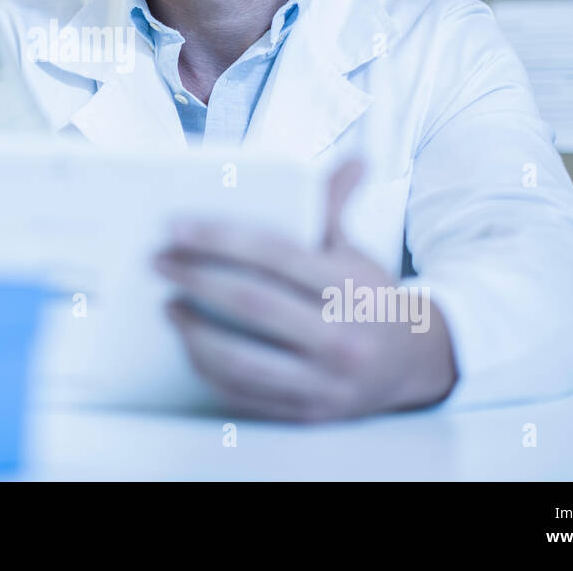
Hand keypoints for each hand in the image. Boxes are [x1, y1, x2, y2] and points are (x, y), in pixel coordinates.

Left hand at [153, 158, 458, 420]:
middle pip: (251, 304)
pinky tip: (190, 344)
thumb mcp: (355, 250)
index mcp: (350, 288)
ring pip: (242, 359)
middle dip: (195, 279)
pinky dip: (209, 369)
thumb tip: (355, 156)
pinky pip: (245, 395)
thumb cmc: (368, 296)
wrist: (414, 363)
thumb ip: (336, 204)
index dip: (219, 239)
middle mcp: (342, 339)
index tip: (175, 228)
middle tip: (157, 261)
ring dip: (193, 331)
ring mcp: (325, 383)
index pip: (275, 254)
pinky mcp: (309, 415)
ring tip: (168, 305)